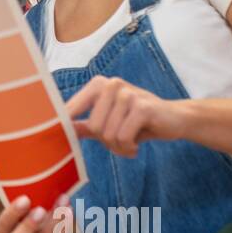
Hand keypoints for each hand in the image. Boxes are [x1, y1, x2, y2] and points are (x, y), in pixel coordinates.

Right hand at [0, 195, 74, 232]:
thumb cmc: (28, 223)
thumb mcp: (21, 215)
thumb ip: (23, 205)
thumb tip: (37, 178)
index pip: (1, 227)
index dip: (12, 214)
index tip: (25, 199)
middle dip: (28, 227)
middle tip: (40, 210)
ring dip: (54, 222)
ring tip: (63, 205)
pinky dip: (63, 229)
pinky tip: (68, 214)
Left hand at [67, 75, 186, 157]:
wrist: (174, 119)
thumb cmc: (137, 121)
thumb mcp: (109, 121)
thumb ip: (84, 125)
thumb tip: (58, 130)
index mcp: (98, 85)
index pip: (71, 109)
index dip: (64, 127)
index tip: (57, 140)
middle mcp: (111, 84)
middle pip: (92, 127)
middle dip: (106, 142)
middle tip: (120, 143)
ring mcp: (127, 94)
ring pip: (108, 134)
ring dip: (118, 148)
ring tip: (129, 144)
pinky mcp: (142, 107)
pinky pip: (123, 137)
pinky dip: (128, 148)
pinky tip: (136, 145)